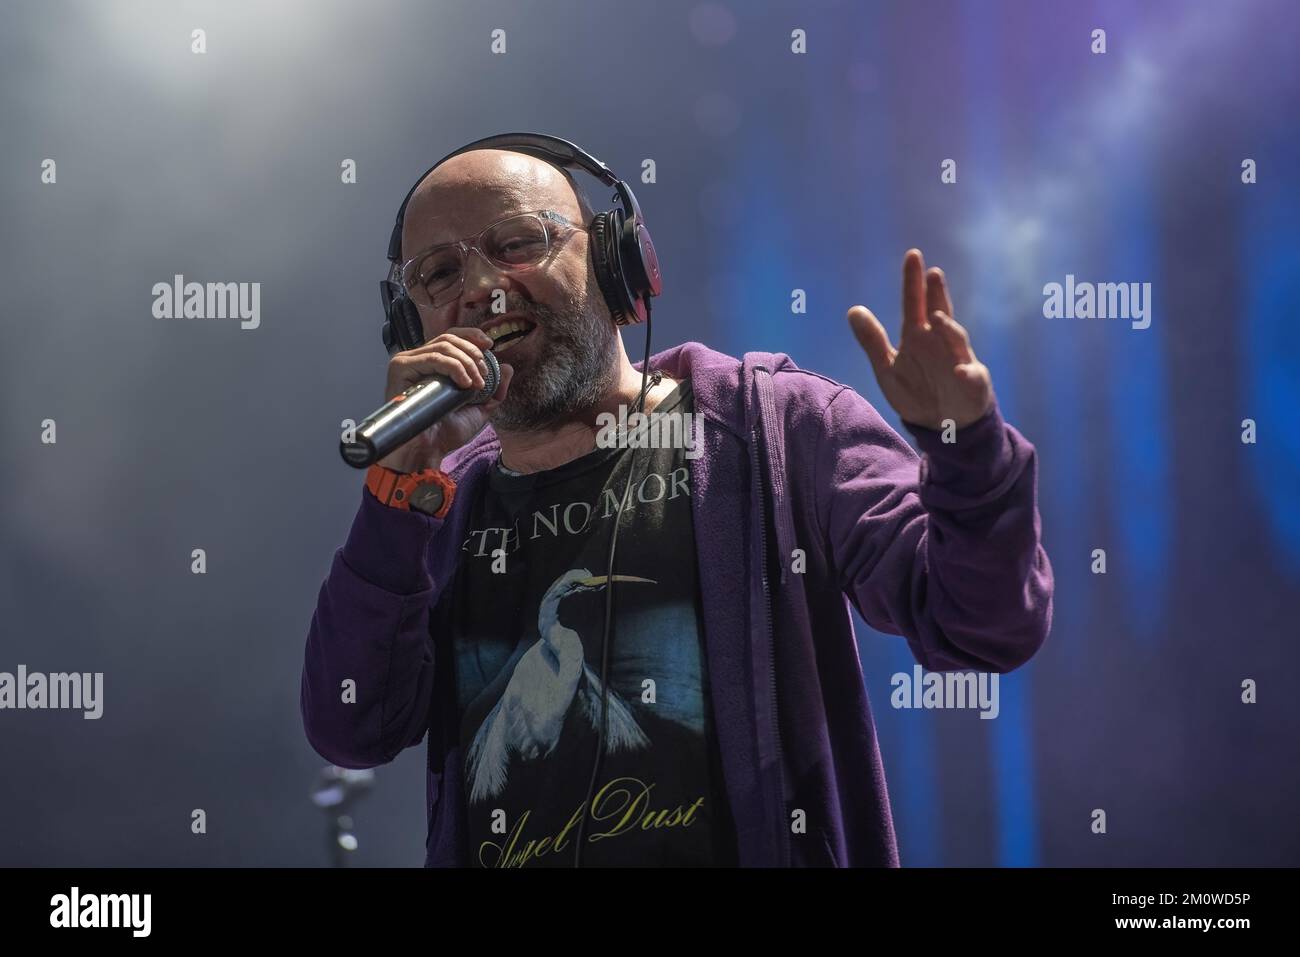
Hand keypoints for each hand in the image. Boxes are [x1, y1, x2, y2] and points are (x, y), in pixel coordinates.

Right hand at [377, 327, 513, 472]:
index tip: (490, 345)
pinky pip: (433, 358)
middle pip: (449, 338)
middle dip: (473, 354)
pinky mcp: (400, 367)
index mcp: (433, 366)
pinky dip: (454, 367)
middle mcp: (418, 360)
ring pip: (443, 346)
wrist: (430, 450)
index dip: (471, 336)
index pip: (451, 337)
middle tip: (483, 376)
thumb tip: (508, 367)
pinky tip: (464, 383)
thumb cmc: (448, 433)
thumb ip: (494, 388)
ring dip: (467, 363)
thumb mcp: (479, 408)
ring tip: (476, 384)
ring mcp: (407, 362)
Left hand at [847, 248, 992, 430]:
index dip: (913, 282)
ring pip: (956, 340)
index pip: (915, 304)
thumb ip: (872, 341)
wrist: (940, 424)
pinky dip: (967, 373)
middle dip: (937, 294)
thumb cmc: (916, 391)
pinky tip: (960, 371)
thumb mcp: (888, 367)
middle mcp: (940, 342)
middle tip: (932, 273)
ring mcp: (959, 360)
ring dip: (948, 329)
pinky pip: (971, 376)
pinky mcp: (973, 383)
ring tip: (936, 317)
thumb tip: (853, 310)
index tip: (912, 255)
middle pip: (939, 313)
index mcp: (918, 336)